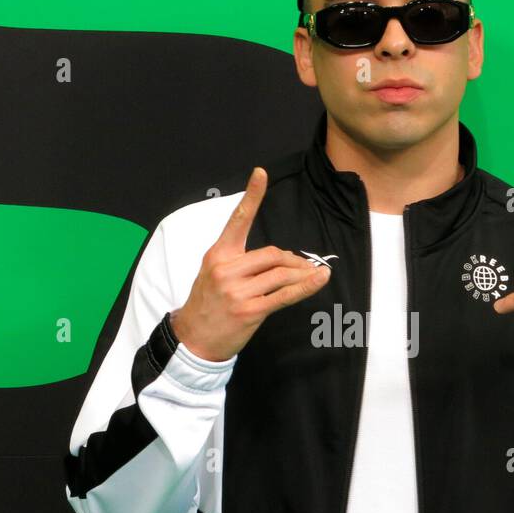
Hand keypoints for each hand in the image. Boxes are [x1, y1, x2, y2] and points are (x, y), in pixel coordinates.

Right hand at [168, 167, 330, 360]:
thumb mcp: (214, 275)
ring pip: (282, 274)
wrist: (193, 339)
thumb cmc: (207, 304)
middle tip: (305, 267)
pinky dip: (306, 287)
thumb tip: (281, 259)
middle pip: (273, 254)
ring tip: (313, 276)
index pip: (237, 220)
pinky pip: (285, 295)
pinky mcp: (250, 311)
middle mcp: (226, 269)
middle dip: (293, 260)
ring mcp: (238, 291)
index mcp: (218, 255)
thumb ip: (241, 262)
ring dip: (302, 274)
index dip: (251, 196)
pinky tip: (319, 280)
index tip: (261, 173)